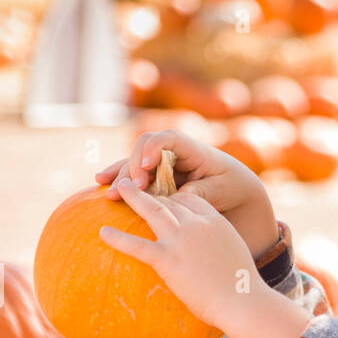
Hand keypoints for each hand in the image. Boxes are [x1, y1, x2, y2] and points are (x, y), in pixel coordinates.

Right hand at [94, 130, 278, 257]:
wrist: (235, 191)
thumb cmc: (231, 187)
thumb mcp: (221, 190)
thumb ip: (199, 191)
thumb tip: (175, 198)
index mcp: (192, 148)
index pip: (168, 139)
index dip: (153, 148)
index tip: (147, 167)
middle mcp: (173, 152)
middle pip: (145, 151)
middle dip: (134, 168)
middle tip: (130, 189)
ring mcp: (162, 164)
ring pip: (135, 163)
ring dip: (121, 176)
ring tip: (109, 192)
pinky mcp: (155, 178)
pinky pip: (134, 176)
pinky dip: (119, 180)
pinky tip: (102, 184)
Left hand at [99, 176, 256, 331]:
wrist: (243, 301)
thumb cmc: (242, 287)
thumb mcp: (234, 255)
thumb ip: (219, 247)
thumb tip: (213, 255)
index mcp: (214, 220)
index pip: (189, 198)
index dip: (173, 196)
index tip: (162, 197)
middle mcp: (197, 224)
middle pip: (169, 200)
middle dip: (150, 190)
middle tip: (132, 182)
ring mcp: (181, 240)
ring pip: (152, 209)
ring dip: (132, 196)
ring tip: (117, 187)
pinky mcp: (168, 259)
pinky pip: (137, 245)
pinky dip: (117, 238)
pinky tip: (102, 232)